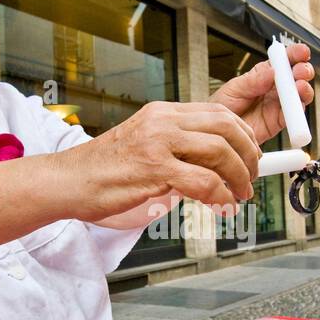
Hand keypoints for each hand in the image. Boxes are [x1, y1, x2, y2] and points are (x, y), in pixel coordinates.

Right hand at [69, 101, 261, 220]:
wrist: (68, 180)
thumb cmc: (104, 171)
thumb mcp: (145, 147)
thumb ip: (176, 149)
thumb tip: (211, 166)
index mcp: (163, 113)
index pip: (219, 112)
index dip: (244, 134)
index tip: (251, 155)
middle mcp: (163, 121)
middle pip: (227, 127)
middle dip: (248, 155)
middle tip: (251, 177)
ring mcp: (159, 142)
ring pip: (220, 151)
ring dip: (239, 177)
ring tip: (240, 195)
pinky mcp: (155, 167)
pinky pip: (204, 180)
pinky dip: (221, 196)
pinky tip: (222, 206)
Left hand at [208, 42, 315, 145]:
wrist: (218, 132)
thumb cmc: (222, 108)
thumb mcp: (234, 89)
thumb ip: (253, 82)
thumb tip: (272, 71)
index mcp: (264, 75)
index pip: (282, 61)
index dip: (294, 55)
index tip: (302, 52)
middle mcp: (274, 89)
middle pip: (296, 77)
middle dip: (303, 71)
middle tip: (301, 71)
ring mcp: (278, 105)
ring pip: (299, 95)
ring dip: (304, 90)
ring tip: (300, 87)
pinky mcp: (278, 122)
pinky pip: (292, 116)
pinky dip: (297, 111)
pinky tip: (296, 106)